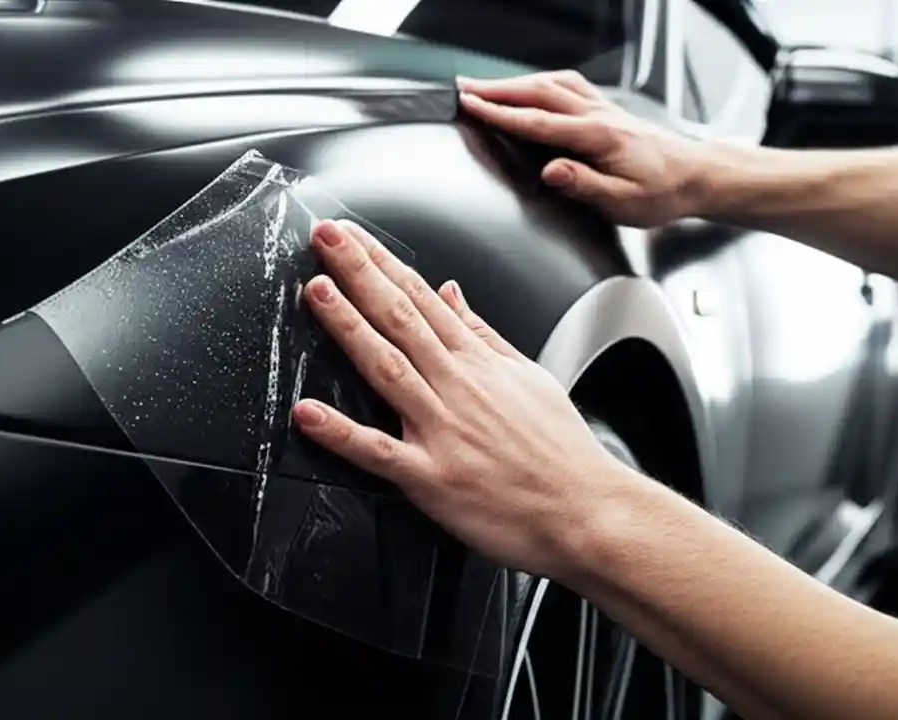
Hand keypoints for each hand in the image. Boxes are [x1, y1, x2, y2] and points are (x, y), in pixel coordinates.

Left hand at [291, 219, 636, 579]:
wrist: (589, 512)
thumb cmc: (562, 453)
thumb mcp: (530, 377)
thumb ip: (484, 334)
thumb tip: (451, 292)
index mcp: (479, 363)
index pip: (422, 297)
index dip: (382, 262)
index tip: (351, 235)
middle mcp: (458, 387)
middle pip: (400, 318)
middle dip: (359, 273)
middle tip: (325, 237)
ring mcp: (442, 430)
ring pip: (387, 367)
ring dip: (349, 327)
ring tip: (318, 292)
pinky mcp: (432, 478)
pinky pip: (379, 452)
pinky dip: (342, 433)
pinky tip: (309, 413)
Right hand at [458, 71, 718, 227]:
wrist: (696, 176)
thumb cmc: (662, 193)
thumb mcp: (624, 202)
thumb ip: (585, 185)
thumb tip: (551, 172)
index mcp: (597, 138)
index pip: (538, 122)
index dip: (501, 114)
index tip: (471, 106)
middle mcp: (598, 115)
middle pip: (539, 93)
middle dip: (497, 90)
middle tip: (463, 89)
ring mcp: (602, 108)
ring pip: (551, 84)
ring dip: (515, 83)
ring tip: (484, 86)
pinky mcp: (606, 109)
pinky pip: (567, 85)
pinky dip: (540, 81)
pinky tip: (529, 85)